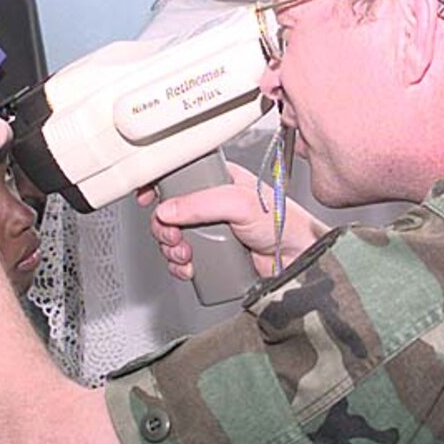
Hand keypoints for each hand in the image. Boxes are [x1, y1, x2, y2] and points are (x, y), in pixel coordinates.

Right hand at [141, 163, 325, 279]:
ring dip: (171, 249)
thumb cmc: (282, 224)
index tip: (147, 196)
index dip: (159, 184)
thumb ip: (202, 202)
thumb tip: (168, 208)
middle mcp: (213, 204)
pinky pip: (184, 259)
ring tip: (185, 255)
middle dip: (164, 227)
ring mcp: (212, 230)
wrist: (297, 261)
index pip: (180, 175)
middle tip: (173, 237)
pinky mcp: (213, 253)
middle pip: (170, 211)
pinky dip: (179, 266)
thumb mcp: (239, 203)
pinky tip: (189, 268)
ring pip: (174, 237)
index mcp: (219, 180)